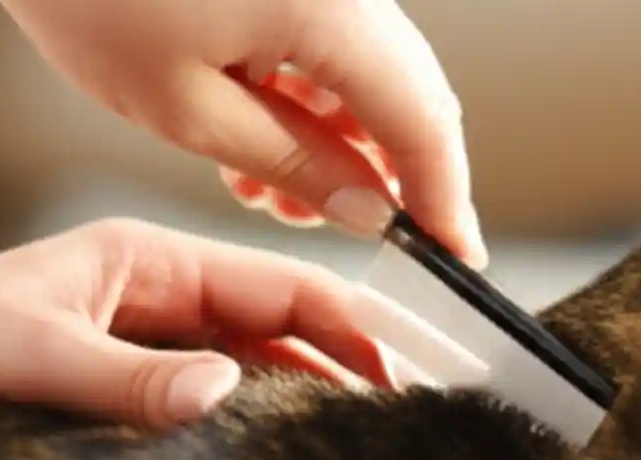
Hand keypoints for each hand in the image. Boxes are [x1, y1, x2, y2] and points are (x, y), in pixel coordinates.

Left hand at [0, 0, 486, 267]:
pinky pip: (337, 42)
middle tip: (367, 232)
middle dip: (394, 174)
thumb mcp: (186, 106)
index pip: (423, 123)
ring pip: (373, 73)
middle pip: (412, 95)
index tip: (454, 254)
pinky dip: (318, 97)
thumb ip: (295, 165)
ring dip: (348, 141)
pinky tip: (266, 136)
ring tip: (277, 191)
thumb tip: (369, 210)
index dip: (444, 200)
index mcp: (333, 11)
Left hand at [0, 218, 393, 427]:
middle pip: (285, 325)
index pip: (281, 285)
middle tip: (405, 410)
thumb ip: (125, 374)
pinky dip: (266, 422)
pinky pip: (226, 401)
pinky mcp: (146, 386)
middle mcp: (167, 299)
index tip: (401, 365)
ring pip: (263, 366)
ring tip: (366, 435)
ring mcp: (160, 343)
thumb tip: (224, 392)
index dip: (350, 321)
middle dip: (348, 362)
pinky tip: (296, 449)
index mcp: (152, 262)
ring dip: (313, 396)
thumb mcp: (25, 352)